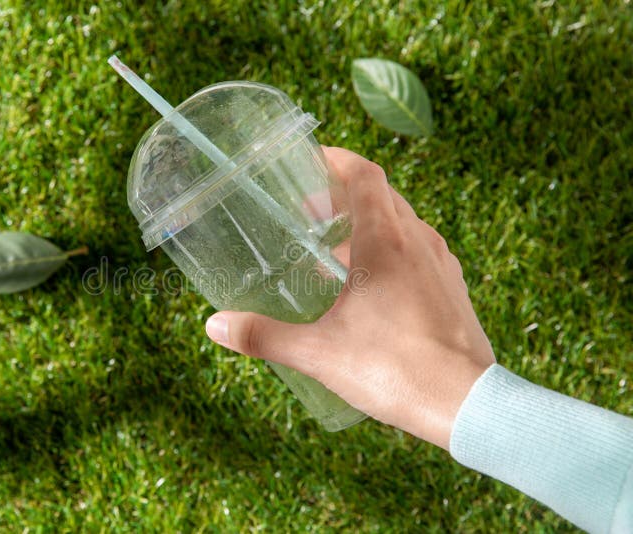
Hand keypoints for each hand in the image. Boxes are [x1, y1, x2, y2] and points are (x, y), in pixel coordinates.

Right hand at [204, 147, 495, 449]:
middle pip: (382, 195)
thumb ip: (265, 336)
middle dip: (345, 193)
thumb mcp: (319, 352)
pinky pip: (419, 252)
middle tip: (312, 208)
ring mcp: (441, 264)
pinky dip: (392, 251)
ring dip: (368, 224)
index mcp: (386, 241)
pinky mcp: (453, 288)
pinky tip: (373, 287)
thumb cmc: (394, 369)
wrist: (467, 404)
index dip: (338, 159)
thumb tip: (216, 326)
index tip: (314, 159)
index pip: (364, 175)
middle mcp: (419, 241)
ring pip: (403, 223)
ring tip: (335, 251)